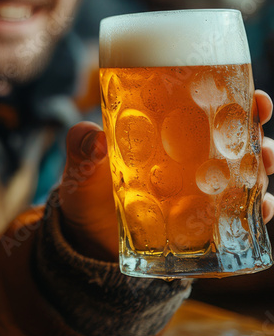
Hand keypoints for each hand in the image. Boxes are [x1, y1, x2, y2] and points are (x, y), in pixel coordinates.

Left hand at [57, 90, 273, 261]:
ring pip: (246, 174)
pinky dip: (255, 211)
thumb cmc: (86, 190)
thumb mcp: (80, 166)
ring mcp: (199, 191)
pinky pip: (238, 216)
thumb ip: (81, 147)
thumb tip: (93, 137)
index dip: (236, 97)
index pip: (207, 108)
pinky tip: (260, 208)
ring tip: (264, 168)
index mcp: (165, 133)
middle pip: (236, 138)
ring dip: (262, 169)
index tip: (257, 97)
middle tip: (259, 128)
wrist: (87, 238)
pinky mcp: (202, 224)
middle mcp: (190, 159)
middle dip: (257, 131)